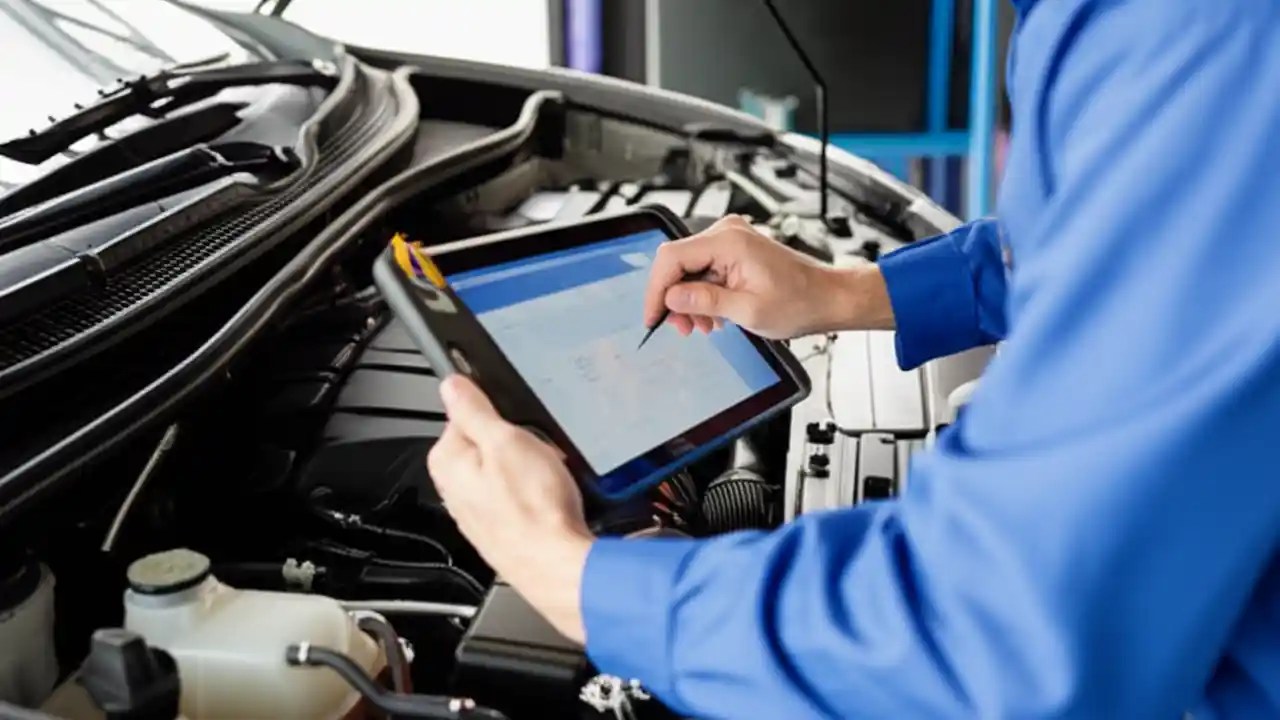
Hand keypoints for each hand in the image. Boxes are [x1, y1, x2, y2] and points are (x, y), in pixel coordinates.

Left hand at [427, 375, 593, 642]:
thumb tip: (451, 384)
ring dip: (528, 468)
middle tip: (538, 453)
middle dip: (516, 443)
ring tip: (548, 479)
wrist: (557, 566)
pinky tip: (549, 500)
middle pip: (486, 443)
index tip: (520, 426)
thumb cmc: (533, 509)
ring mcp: (476, 512)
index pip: (464, 415)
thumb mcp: (506, 440)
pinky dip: (534, 493)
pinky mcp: (499, 528)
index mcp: (446, 460)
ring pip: (504, 470)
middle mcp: (453, 489)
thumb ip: (474, 409)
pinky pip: (516, 495)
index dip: (499, 415)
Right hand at [643, 215, 894, 338]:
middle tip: (682, 328)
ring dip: (689, 300)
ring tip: (703, 326)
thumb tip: (671, 298)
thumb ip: (704, 301)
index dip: (657, 290)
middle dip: (674, 298)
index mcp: (728, 241)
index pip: (672, 258)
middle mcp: (726, 233)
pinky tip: (714, 315)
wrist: (828, 298)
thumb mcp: (747, 310)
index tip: (654, 316)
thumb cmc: (800, 301)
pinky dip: (703, 294)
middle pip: (677, 262)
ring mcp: (730, 240)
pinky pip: (704, 270)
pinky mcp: (734, 250)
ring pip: (689, 269)